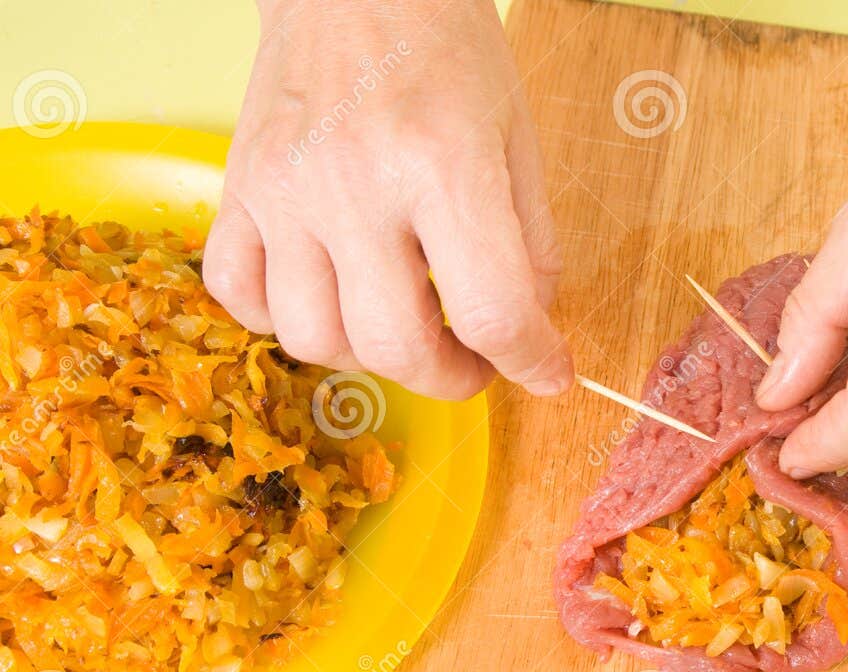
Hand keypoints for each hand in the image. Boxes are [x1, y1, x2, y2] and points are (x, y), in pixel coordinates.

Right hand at [206, 0, 570, 399]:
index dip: (531, 362)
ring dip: (369, 355)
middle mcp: (354, 185)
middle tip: (474, 359)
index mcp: (443, 165)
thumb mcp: (517, 137)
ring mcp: (283, 191)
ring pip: (313, 339)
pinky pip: (239, 295)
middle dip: (451, 378)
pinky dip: (282, 320)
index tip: (545, 370)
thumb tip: (531, 334)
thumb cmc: (445, 51)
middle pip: (395, 347)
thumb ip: (533, 244)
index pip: (492, 312)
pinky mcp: (236, 188)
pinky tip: (328, 296)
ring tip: (403, 322)